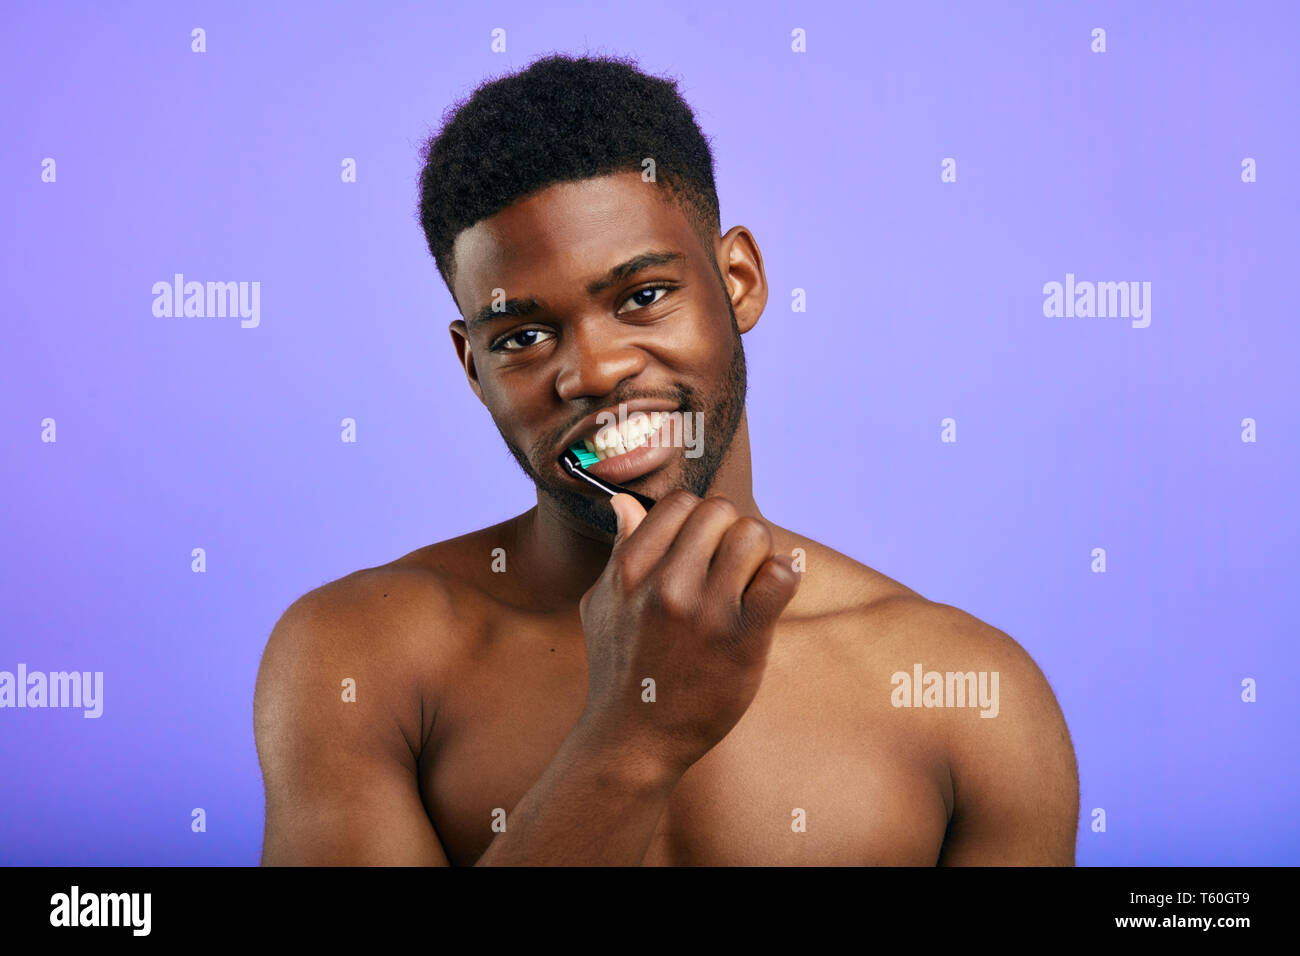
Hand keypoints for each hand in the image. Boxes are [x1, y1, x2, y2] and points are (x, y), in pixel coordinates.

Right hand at [577, 490, 801, 780]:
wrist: (635, 740)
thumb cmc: (620, 669)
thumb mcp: (603, 605)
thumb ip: (619, 551)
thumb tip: (624, 502)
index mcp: (628, 570)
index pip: (679, 503)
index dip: (697, 520)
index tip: (701, 549)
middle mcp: (665, 584)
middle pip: (719, 511)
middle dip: (729, 531)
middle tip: (729, 566)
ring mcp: (704, 611)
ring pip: (752, 534)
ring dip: (758, 552)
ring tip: (749, 581)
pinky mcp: (742, 638)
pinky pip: (780, 575)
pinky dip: (783, 576)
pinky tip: (770, 595)